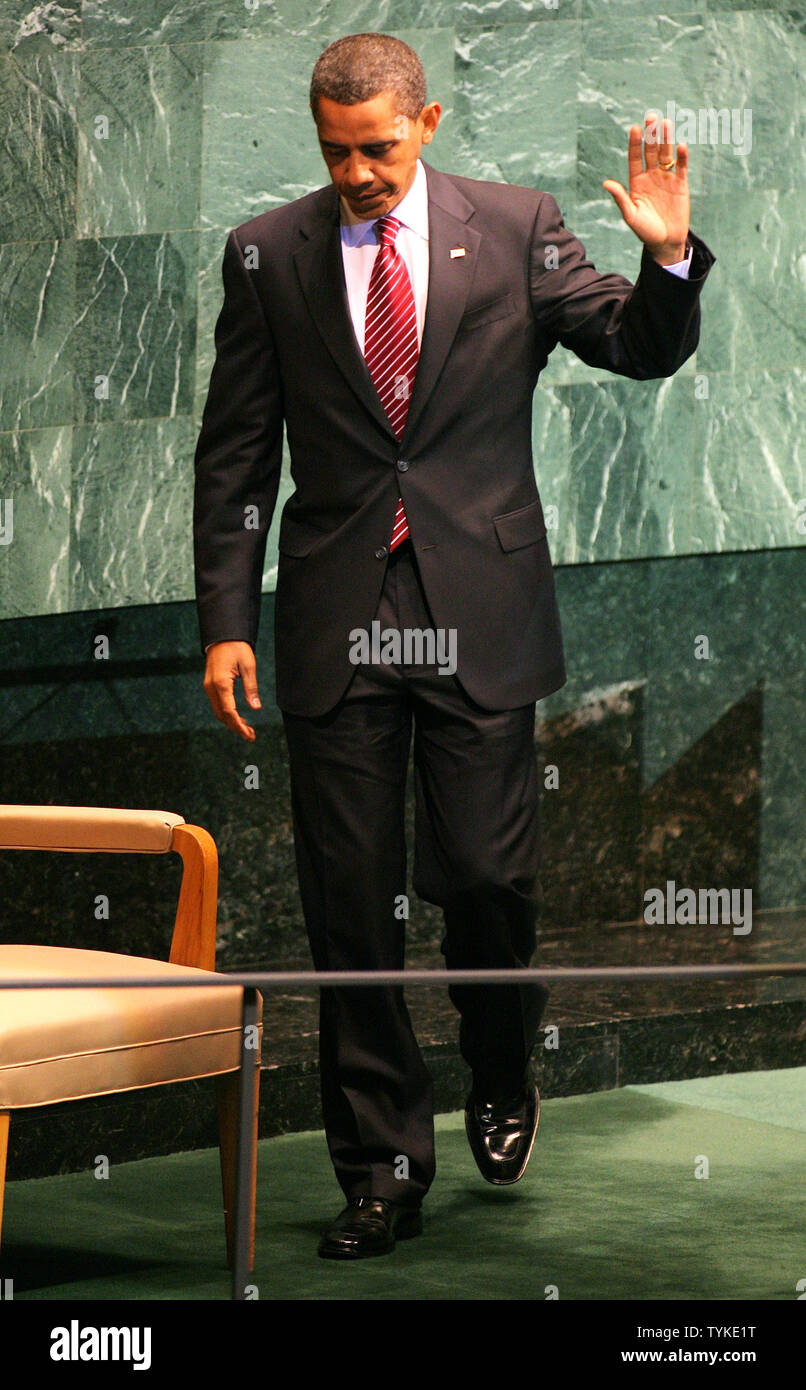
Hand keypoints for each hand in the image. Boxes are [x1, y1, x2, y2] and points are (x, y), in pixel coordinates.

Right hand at [203, 640, 260, 741]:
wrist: (222, 636)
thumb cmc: (237, 648)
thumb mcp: (248, 666)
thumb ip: (251, 688)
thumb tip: (256, 708)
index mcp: (221, 683)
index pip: (229, 711)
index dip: (239, 725)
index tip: (249, 734)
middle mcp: (211, 687)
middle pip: (222, 715)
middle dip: (236, 727)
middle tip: (251, 736)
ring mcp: (209, 687)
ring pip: (219, 711)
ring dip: (232, 722)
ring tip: (247, 730)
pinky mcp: (210, 685)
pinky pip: (218, 704)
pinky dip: (227, 714)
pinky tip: (238, 718)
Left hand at [603, 112, 689, 263]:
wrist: (665, 243)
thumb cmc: (645, 231)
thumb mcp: (631, 215)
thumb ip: (621, 198)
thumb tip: (606, 183)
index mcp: (637, 182)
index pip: (635, 159)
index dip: (635, 144)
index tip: (634, 128)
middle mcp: (651, 177)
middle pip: (651, 152)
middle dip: (651, 135)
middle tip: (651, 116)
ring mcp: (667, 179)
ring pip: (666, 155)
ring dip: (666, 140)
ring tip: (666, 122)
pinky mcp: (681, 185)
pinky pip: (681, 168)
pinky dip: (682, 157)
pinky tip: (680, 145)